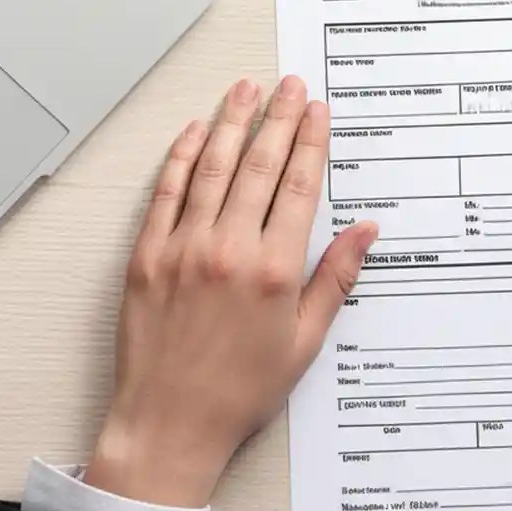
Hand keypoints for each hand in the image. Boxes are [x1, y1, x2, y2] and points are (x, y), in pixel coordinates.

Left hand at [84, 77, 377, 507]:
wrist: (169, 425)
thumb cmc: (240, 391)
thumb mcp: (305, 341)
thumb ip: (334, 279)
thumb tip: (365, 232)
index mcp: (273, 270)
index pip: (299, 187)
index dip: (311, 142)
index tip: (318, 112)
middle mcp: (228, 250)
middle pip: (259, 166)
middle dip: (278, 118)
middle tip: (290, 85)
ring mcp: (182, 249)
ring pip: (210, 168)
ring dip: (230, 123)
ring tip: (245, 90)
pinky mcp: (146, 257)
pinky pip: (165, 193)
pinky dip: (179, 158)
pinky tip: (192, 132)